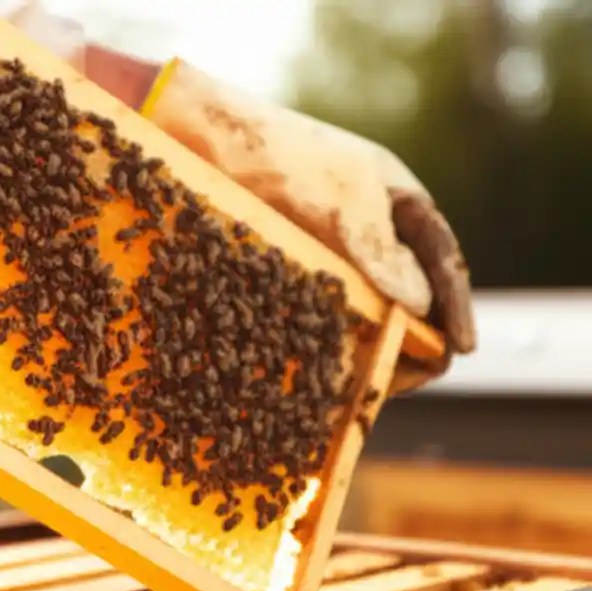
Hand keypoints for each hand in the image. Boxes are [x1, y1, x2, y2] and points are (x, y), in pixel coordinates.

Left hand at [141, 60, 474, 381]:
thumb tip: (421, 307)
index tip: (464, 348)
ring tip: (374, 380)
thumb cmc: (279, 158)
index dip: (456, 304)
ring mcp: (324, 248)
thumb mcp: (340, 201)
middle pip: (406, 289)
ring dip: (370, 341)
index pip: (440, 257)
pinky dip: (322, 338)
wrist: (198, 138)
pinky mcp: (283, 268)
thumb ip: (380, 252)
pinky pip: (314, 310)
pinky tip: (322, 365)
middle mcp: (364, 227)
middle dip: (417, 332)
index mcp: (393, 199)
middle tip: (419, 375)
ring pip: (361, 306)